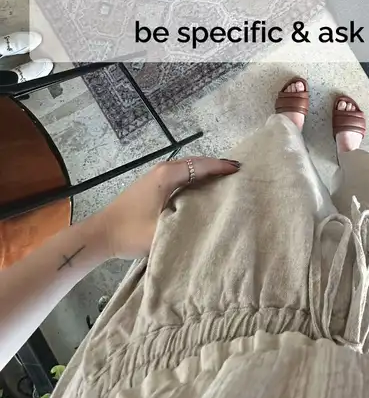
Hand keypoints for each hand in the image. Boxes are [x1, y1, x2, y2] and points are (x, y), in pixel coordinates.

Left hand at [92, 157, 240, 259]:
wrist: (99, 235)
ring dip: (204, 172)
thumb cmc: (130, 232)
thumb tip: (213, 220)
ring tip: (223, 181)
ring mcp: (154, 177)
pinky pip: (179, 175)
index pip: (200, 166)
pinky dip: (193, 178)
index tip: (239, 170)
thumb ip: (188, 224)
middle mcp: (162, 171)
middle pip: (194, 163)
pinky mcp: (150, 186)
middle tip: (236, 174)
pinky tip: (200, 190)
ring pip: (186, 168)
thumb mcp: (162, 231)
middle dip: (215, 166)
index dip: (220, 167)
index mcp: (167, 176)